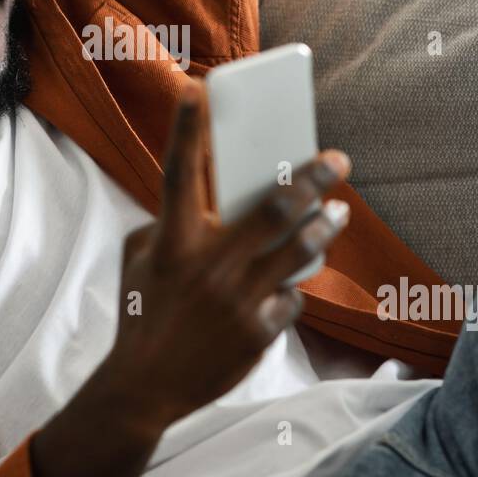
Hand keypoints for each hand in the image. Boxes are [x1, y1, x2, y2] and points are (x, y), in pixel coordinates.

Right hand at [105, 78, 351, 430]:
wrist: (145, 387)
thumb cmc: (142, 314)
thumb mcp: (140, 259)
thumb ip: (168, 222)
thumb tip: (212, 197)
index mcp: (172, 241)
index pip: (178, 173)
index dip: (186, 129)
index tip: (199, 89)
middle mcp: (208, 266)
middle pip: (273, 209)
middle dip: (312, 178)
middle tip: (336, 159)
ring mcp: (236, 300)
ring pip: (299, 250)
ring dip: (325, 226)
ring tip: (337, 212)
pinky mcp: (257, 332)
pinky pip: (291, 296)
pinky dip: (292, 287)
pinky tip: (292, 281)